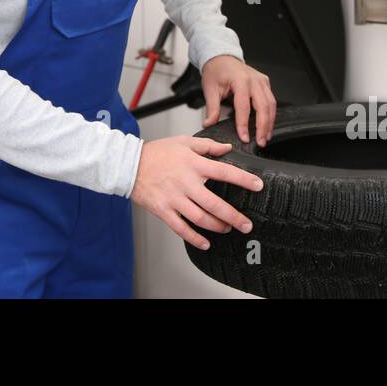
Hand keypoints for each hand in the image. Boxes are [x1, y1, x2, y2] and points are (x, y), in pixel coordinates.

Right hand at [130, 136, 263, 249]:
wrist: (128, 164)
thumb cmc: (156, 152)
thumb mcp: (183, 142)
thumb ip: (207, 145)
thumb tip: (227, 148)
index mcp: (193, 164)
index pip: (224, 172)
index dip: (244, 179)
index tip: (258, 186)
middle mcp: (186, 183)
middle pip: (215, 203)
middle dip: (234, 216)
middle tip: (247, 224)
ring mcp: (174, 198)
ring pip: (200, 218)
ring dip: (217, 227)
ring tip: (228, 229)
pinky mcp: (163, 210)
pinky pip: (181, 228)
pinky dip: (195, 238)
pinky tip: (205, 243)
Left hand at [200, 55, 276, 147]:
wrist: (221, 57)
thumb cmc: (216, 71)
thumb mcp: (210, 89)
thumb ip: (212, 108)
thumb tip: (209, 124)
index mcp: (240, 80)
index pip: (244, 107)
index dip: (244, 124)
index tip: (244, 137)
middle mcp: (254, 80)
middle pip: (263, 106)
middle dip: (263, 126)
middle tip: (260, 141)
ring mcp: (261, 80)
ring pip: (271, 104)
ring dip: (270, 122)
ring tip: (265, 136)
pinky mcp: (265, 82)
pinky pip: (271, 100)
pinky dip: (271, 114)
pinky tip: (267, 125)